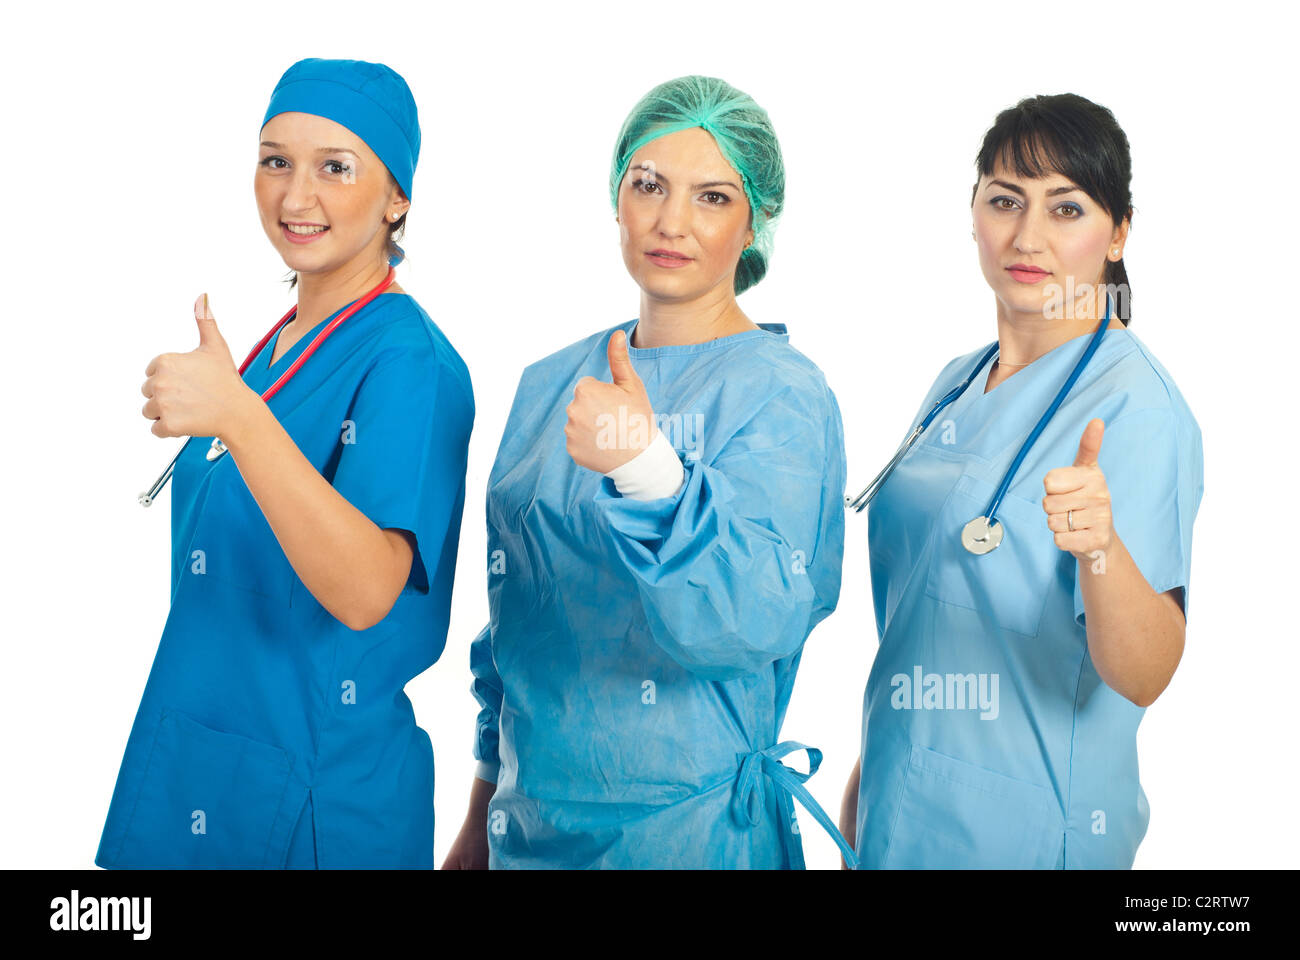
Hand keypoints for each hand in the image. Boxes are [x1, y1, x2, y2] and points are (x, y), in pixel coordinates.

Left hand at [141, 293, 257, 438]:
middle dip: (167, 397)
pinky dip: (170, 430)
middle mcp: (158, 381)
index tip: (191, 382)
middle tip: (193, 398)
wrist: (239, 411)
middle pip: (148, 392)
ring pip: (150, 411)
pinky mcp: (167, 424)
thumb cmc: (226, 379)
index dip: (171, 379)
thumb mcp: (215, 347)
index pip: (151, 373)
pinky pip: (156, 430)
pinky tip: (189, 422)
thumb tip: (202, 295)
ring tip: (190, 410)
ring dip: (167, 414)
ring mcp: (162, 404)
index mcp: (164, 361)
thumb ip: (204, 320)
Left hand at [565, 329, 656, 473]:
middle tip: (616, 420)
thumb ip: (619, 359)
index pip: (588, 386)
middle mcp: (572, 409)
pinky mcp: (571, 449)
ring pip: (578, 422)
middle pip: (581, 403)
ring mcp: (570, 432)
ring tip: (611, 434)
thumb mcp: (632, 385)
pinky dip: (588, 443)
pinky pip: (577, 441)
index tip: (617, 405)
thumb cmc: (638, 417)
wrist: (641, 457)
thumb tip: (618, 334)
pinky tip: (604, 446)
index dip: (604, 394)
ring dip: (590, 425)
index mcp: (585, 390)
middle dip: (595, 409)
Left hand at [1041, 418, 1112, 560]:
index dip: (1050, 487)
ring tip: (1074, 522)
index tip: (1063, 486)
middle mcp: (1101, 494)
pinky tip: (1077, 535)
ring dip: (1057, 525)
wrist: (1100, 537)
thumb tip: (1097, 421)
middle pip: (1048, 503)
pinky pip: (1060, 539)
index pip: (1050, 480)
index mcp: (1093, 474)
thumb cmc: (1084, 499)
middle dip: (1052, 508)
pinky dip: (1063, 540)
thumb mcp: (1083, 471)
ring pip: (1053, 522)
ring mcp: (1101, 517)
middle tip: (1069, 508)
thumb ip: (1087, 447)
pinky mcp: (1097, 539)